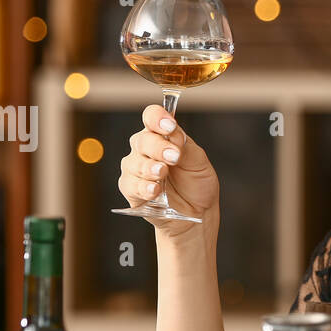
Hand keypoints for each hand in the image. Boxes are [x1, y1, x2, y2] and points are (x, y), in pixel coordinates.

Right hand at [118, 105, 219, 235]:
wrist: (198, 212)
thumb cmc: (197, 183)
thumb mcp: (199, 162)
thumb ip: (186, 147)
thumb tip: (174, 134)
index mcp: (161, 136)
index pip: (152, 117)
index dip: (157, 118)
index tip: (170, 126)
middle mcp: (145, 149)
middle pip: (142, 140)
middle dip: (158, 147)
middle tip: (173, 156)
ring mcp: (136, 169)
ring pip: (134, 163)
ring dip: (150, 168)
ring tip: (163, 173)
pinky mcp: (131, 189)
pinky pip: (131, 185)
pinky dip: (143, 187)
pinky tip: (154, 190)